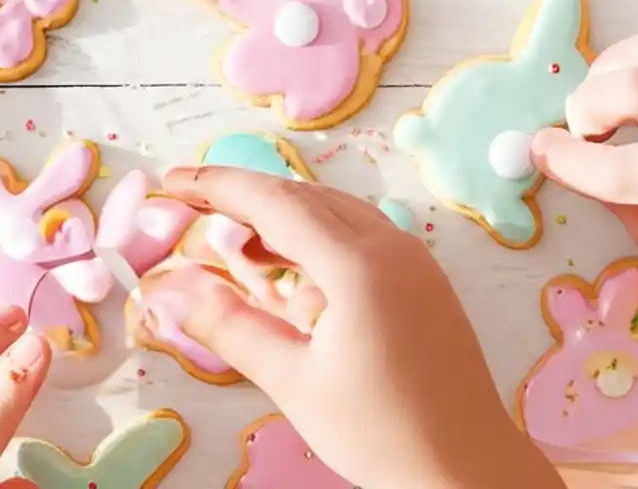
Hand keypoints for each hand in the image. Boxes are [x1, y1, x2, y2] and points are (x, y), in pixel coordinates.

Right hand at [159, 166, 561, 488]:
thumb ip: (230, 327)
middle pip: (305, 198)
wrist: (469, 467)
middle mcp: (392, 246)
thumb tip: (168, 292)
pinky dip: (316, 241)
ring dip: (282, 220)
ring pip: (335, 214)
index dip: (218, 185)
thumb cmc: (381, 432)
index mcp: (359, 265)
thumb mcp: (293, 382)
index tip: (172, 179)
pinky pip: (361, 236)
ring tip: (235, 249)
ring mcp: (415, 260)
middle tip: (191, 206)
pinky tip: (291, 274)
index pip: (274, 203)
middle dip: (246, 198)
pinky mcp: (424, 280)